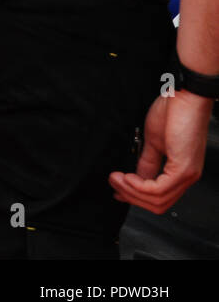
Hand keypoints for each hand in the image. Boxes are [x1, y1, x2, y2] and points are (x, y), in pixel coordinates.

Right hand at [109, 91, 212, 213]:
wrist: (185, 96)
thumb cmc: (174, 111)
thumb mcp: (154, 141)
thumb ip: (146, 162)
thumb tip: (135, 176)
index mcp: (182, 171)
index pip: (160, 198)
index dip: (136, 198)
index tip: (116, 191)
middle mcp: (188, 177)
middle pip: (158, 205)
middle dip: (131, 197)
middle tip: (113, 183)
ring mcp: (187, 175)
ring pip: (157, 200)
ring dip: (131, 192)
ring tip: (116, 178)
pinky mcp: (183, 169)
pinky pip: (158, 190)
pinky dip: (139, 186)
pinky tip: (127, 176)